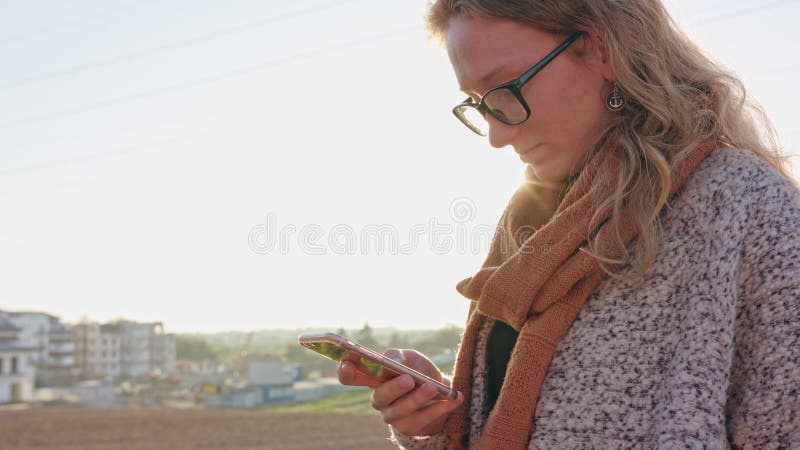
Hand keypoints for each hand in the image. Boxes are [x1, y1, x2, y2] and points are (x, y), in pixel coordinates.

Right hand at [337, 348, 462, 436]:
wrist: (439, 390)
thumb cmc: (417, 370)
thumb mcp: (409, 357)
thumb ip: (398, 356)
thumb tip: (388, 359)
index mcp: (372, 378)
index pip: (349, 376)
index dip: (345, 369)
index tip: (349, 361)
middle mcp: (378, 398)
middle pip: (378, 396)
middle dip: (393, 388)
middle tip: (408, 379)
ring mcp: (391, 415)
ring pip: (400, 410)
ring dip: (418, 399)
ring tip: (433, 388)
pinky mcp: (408, 427)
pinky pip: (422, 419)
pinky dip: (439, 408)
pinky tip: (454, 398)